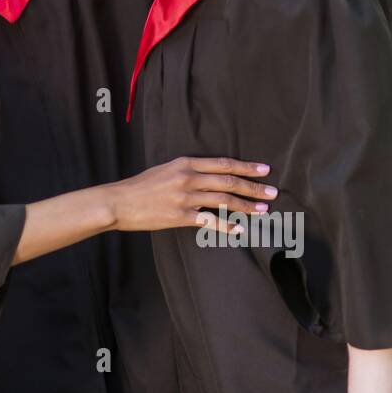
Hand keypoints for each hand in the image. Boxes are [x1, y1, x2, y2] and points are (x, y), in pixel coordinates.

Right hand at [112, 156, 276, 232]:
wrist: (118, 202)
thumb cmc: (140, 186)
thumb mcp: (165, 169)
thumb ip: (188, 170)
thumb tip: (210, 175)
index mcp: (185, 163)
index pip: (223, 163)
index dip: (246, 167)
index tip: (265, 170)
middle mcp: (188, 178)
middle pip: (229, 181)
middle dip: (253, 187)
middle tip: (273, 192)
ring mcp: (185, 198)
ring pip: (224, 200)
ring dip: (246, 206)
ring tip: (263, 210)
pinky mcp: (180, 217)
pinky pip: (210, 221)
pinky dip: (227, 226)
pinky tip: (240, 229)